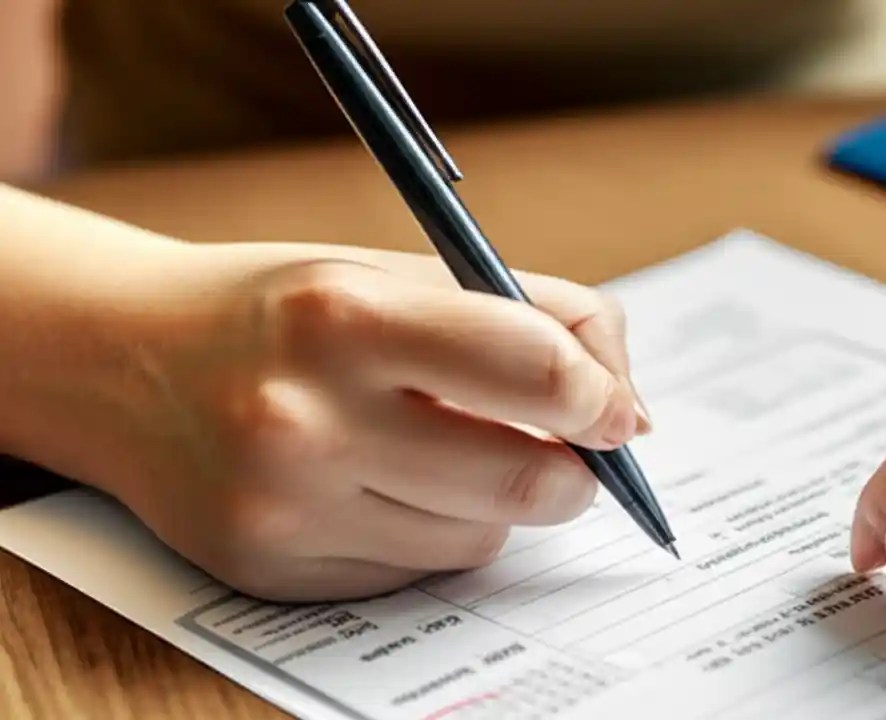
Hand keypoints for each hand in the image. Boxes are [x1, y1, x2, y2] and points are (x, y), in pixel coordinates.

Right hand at [78, 241, 648, 601]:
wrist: (124, 362)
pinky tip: (380, 488)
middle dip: (572, 474)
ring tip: (445, 453)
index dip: (599, 397)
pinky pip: (413, 574)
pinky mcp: (270, 570)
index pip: (534, 368)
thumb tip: (628, 412)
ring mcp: (282, 507)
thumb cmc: (286, 311)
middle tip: (567, 454)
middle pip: (523, 480)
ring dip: (494, 506)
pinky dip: (429, 536)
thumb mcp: (397, 273)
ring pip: (476, 541)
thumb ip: (532, 315)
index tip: (612, 411)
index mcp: (347, 315)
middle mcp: (306, 418)